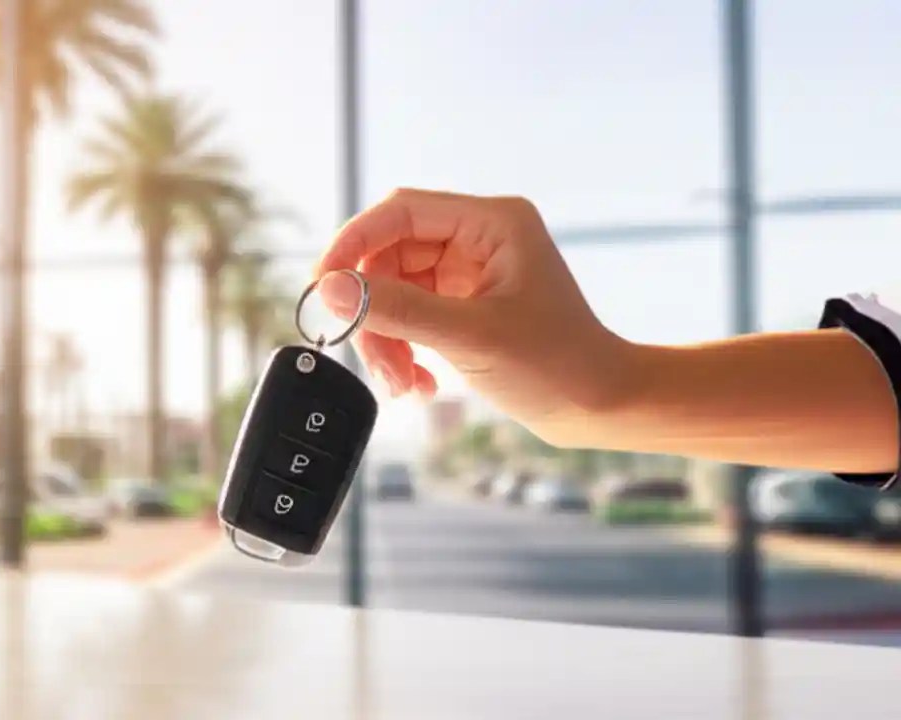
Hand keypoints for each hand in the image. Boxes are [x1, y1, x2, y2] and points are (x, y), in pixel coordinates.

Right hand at [316, 189, 632, 438]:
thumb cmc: (558, 367)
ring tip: (401, 384)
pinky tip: (419, 385)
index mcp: (493, 222)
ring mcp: (468, 271)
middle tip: (374, 360)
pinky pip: (409, 316)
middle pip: (389, 256)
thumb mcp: (470, 338)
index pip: (400, 212)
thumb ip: (397, 309)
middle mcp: (478, 237)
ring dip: (386, 340)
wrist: (599, 408)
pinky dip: (404, 350)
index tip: (323, 286)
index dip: (353, 244)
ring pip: (393, 291)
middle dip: (375, 312)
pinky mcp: (462, 304)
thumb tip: (332, 288)